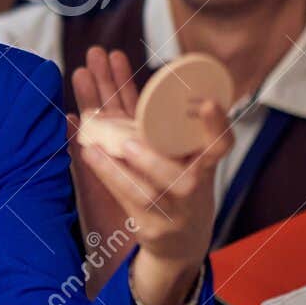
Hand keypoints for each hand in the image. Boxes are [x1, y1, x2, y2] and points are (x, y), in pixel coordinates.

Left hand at [72, 45, 232, 304]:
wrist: (179, 240)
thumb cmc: (175, 184)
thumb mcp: (171, 149)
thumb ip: (143, 111)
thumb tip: (110, 63)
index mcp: (205, 163)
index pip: (218, 145)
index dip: (216, 125)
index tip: (207, 103)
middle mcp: (193, 186)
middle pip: (172, 167)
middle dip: (148, 148)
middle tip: (127, 138)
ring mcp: (171, 209)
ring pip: (144, 187)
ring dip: (117, 164)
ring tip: (94, 145)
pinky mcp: (148, 223)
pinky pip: (124, 196)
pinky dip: (104, 171)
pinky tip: (87, 151)